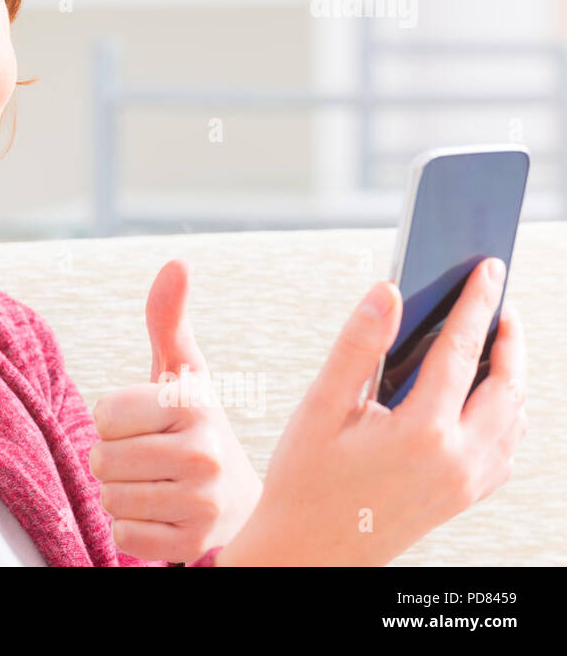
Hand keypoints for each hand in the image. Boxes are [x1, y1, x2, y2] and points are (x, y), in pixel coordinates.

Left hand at [89, 258, 263, 562]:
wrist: (238, 500)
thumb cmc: (194, 425)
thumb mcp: (182, 371)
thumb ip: (168, 319)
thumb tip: (176, 262)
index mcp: (195, 406)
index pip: (106, 414)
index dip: (113, 420)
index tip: (144, 422)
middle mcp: (204, 455)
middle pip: (104, 459)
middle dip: (113, 458)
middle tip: (146, 457)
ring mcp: (201, 504)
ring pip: (110, 498)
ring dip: (119, 493)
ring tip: (153, 483)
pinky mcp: (191, 544)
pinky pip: (124, 536)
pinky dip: (130, 528)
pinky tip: (158, 513)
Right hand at [217, 257, 527, 565]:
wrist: (309, 552)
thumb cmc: (306, 480)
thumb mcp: (322, 407)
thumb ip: (358, 345)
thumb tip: (387, 292)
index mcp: (422, 431)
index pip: (462, 350)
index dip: (477, 302)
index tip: (489, 269)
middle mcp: (458, 459)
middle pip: (506, 385)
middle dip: (508, 338)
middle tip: (499, 300)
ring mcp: (467, 483)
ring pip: (514, 418)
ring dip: (512, 375)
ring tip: (495, 342)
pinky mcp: (464, 498)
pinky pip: (505, 449)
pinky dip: (507, 414)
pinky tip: (485, 399)